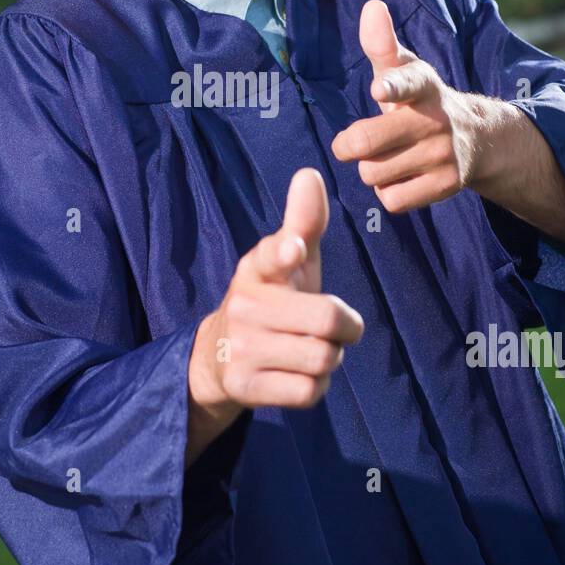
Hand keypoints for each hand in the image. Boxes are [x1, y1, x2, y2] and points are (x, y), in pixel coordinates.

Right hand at [186, 168, 364, 460]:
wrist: (219, 357)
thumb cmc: (271, 300)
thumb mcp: (286, 260)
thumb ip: (304, 221)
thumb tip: (310, 173)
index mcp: (257, 268)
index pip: (270, 254)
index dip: (284, 252)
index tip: (292, 249)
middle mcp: (245, 306)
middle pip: (328, 319)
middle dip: (345, 328)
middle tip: (335, 328)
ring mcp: (242, 348)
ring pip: (323, 359)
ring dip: (330, 358)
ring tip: (311, 350)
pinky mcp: (245, 388)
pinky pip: (310, 392)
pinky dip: (315, 386)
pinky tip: (296, 374)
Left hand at [330, 0, 479, 213]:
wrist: (476, 139)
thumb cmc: (420, 100)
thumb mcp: (406, 70)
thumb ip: (381, 45)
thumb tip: (370, 6)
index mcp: (424, 85)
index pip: (407, 83)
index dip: (391, 87)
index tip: (380, 90)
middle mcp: (436, 119)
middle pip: (365, 142)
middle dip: (349, 145)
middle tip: (354, 142)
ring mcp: (444, 154)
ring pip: (373, 174)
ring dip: (370, 169)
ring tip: (388, 157)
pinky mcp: (447, 186)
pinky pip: (391, 199)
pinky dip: (388, 192)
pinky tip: (402, 177)